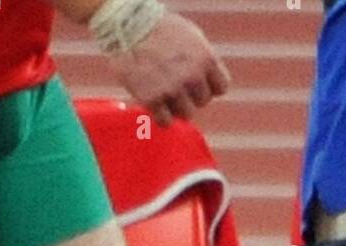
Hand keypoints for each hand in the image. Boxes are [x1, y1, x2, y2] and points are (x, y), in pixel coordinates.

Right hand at [108, 12, 229, 125]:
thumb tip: (210, 79)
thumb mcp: (190, 36)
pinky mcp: (152, 99)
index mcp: (206, 58)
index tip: (196, 80)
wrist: (125, 25)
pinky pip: (165, 121)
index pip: (220, 88)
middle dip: (190, 94)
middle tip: (174, 81)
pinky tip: (154, 102)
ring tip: (163, 91)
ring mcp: (172, 89)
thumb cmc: (158, 28)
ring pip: (186, 114)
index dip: (208, 86)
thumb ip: (203, 59)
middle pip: (202, 102)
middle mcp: (192, 76)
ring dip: (176, 106)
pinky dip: (160, 115)